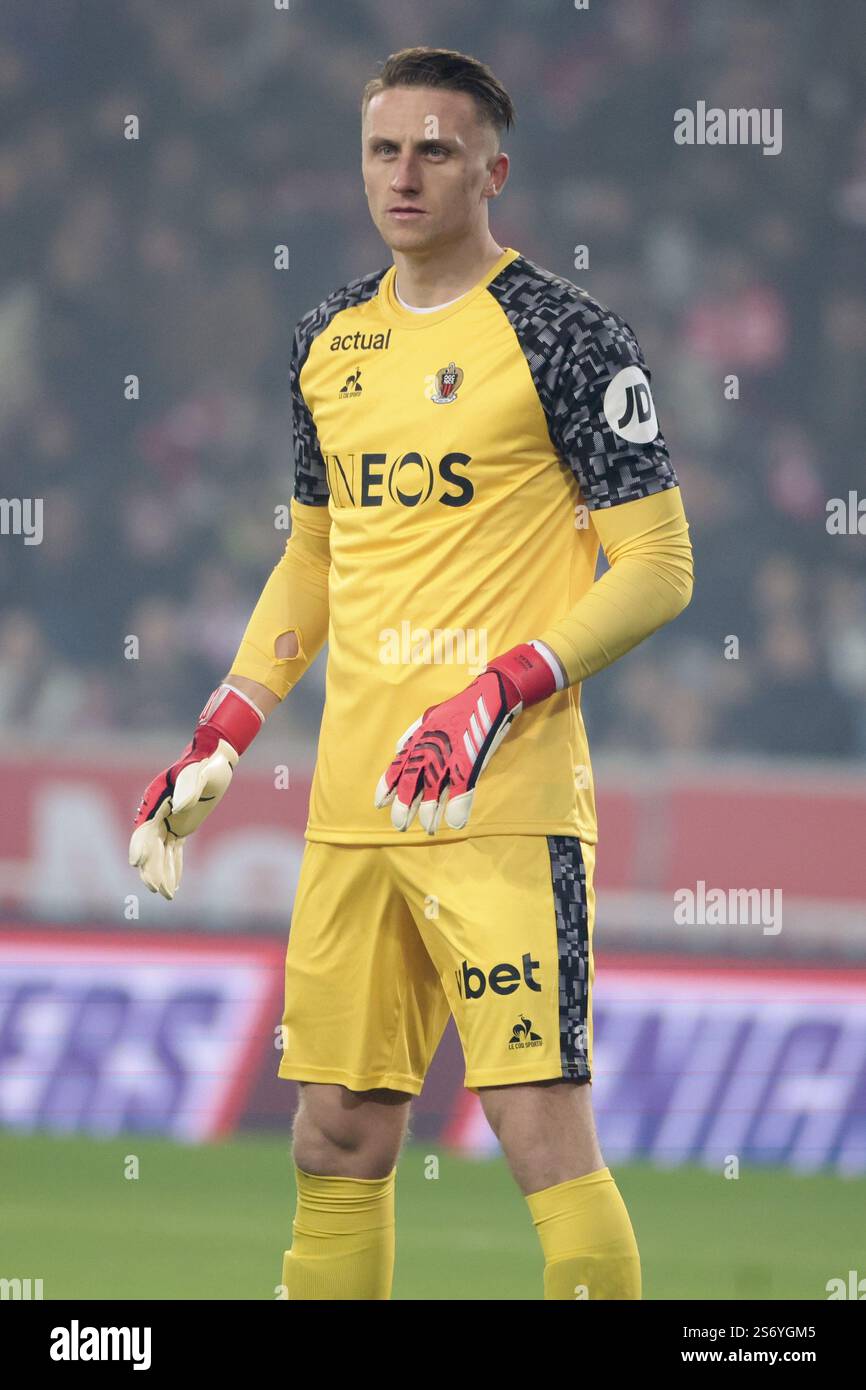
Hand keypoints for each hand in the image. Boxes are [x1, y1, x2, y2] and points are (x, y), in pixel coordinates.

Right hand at [128, 684, 262, 899]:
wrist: (215, 757)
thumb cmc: (206, 763)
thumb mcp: (199, 773)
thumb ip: (187, 789)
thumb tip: (176, 808)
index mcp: (156, 800)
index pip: (143, 828)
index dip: (139, 845)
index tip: (136, 863)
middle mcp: (157, 813)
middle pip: (149, 845)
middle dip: (151, 868)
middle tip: (155, 889)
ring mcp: (168, 821)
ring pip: (160, 852)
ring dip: (161, 873)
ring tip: (167, 895)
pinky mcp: (180, 827)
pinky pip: (173, 851)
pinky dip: (173, 867)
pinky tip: (174, 885)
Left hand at [374, 643, 557, 834]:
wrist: (488, 697)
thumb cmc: (459, 707)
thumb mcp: (429, 716)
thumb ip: (412, 734)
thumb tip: (398, 748)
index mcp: (418, 741)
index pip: (396, 768)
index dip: (387, 787)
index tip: (379, 804)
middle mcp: (429, 751)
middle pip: (411, 784)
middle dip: (404, 807)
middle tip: (399, 825)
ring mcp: (448, 759)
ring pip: (433, 793)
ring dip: (429, 814)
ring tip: (426, 829)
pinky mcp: (469, 763)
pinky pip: (460, 792)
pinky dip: (457, 808)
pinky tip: (454, 823)